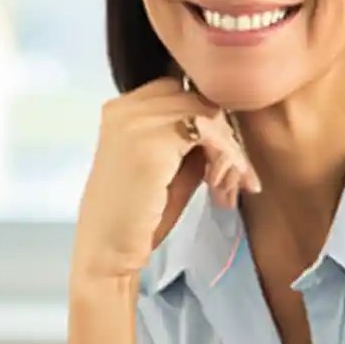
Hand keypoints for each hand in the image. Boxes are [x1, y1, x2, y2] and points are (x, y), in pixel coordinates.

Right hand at [71, 76, 259, 281]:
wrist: (107, 253)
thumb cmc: (136, 217)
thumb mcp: (167, 166)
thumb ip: (189, 139)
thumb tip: (226, 124)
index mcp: (122, 107)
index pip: (181, 90)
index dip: (209, 119)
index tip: (227, 157)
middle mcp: (124, 107)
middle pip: (196, 97)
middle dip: (224, 132)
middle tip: (237, 173)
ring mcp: (134, 123)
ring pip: (206, 113)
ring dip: (228, 148)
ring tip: (233, 184)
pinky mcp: (149, 145)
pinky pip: (206, 133)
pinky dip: (225, 157)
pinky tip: (223, 185)